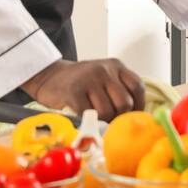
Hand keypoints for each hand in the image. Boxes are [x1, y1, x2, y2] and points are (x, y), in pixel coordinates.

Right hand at [22, 58, 144, 120]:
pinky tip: (84, 116)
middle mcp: (104, 70)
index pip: (137, 87)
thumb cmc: (80, 82)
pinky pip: (89, 114)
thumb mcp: (104, 77)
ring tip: (95, 118)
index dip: (138, 106)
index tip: (130, 116)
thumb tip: (133, 118)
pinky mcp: (73, 91)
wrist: (49, 76)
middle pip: (125, 103)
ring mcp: (89, 79)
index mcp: (116, 66)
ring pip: (107, 112)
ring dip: (102, 121)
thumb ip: (119, 90)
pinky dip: (88, 121)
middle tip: (109, 120)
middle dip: (118, 117)